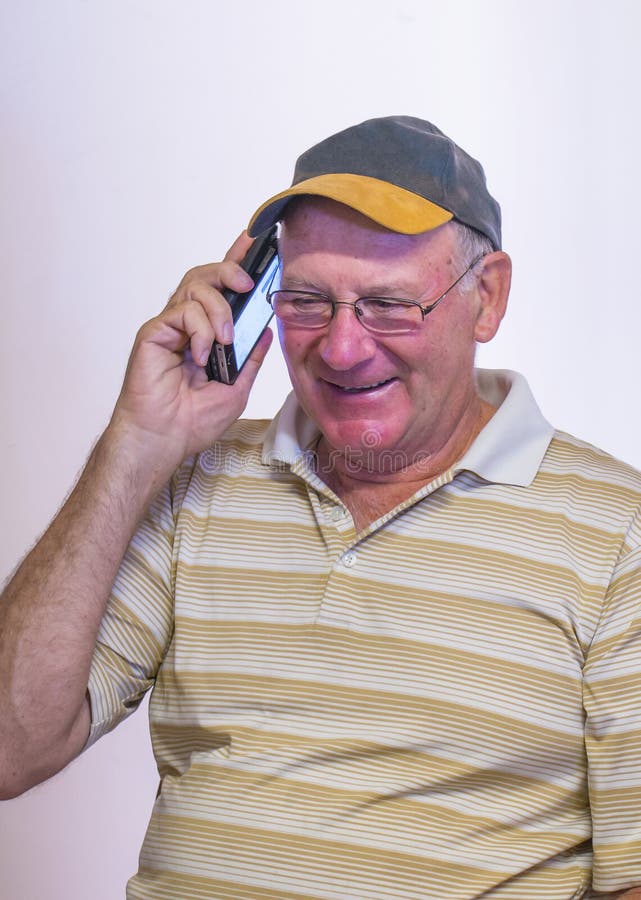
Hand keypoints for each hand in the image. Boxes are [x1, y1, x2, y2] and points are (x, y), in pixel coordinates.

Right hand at [110, 231, 272, 468]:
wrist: (164, 440)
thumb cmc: (192, 420)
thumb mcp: (237, 387)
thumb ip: (250, 357)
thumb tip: (268, 329)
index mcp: (206, 333)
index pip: (221, 288)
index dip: (236, 261)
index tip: (257, 242)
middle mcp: (186, 324)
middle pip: (205, 276)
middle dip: (230, 270)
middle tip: (248, 284)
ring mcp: (168, 327)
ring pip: (195, 287)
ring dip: (218, 309)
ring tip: (225, 340)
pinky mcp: (153, 333)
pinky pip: (181, 312)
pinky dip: (200, 331)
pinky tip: (201, 356)